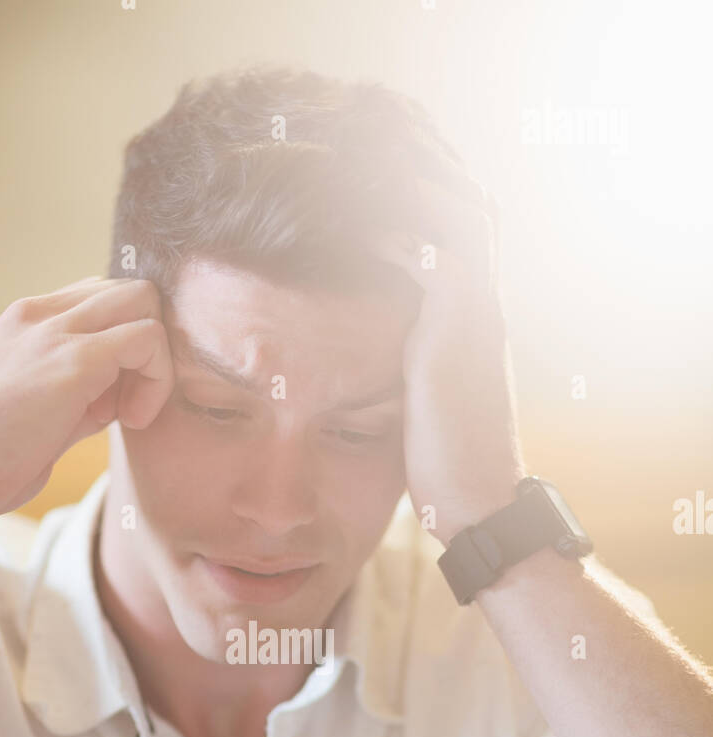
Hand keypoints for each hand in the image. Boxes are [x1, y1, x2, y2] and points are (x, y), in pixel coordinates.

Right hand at [0, 276, 174, 520]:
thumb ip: (75, 400)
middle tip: (131, 403)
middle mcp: (38, 315)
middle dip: (147, 344)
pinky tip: (133, 420)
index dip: (121, 346)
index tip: (113, 401)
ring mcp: (54, 331)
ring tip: (131, 414)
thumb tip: (113, 401)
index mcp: (23, 324)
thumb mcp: (31, 416)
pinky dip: (157, 378)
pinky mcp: (74, 360)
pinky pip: (148, 338)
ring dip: (155, 358)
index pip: (96, 301)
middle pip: (126, 291)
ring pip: (143, 299)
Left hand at [377, 166, 525, 544]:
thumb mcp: (417, 396)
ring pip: (456, 207)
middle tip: (364, 127)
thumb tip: (365, 347)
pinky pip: (435, 253)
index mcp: (470, 313)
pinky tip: (354, 215)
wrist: (477, 508)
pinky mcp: (460, 332)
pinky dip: (399, 226)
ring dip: (411, 173)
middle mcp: (480, 302)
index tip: (372, 157)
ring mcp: (476, 313)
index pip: (456, 221)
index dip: (421, 182)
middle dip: (417, 156)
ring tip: (357, 146)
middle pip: (462, 196)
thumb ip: (401, 355)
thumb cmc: (442, 465)